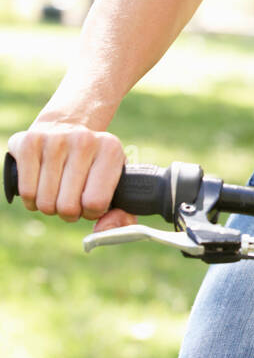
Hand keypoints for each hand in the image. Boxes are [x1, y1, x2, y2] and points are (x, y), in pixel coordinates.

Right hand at [6, 121, 137, 229]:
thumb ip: (122, 216)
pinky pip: (27, 192)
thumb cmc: (93, 165)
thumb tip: (102, 231)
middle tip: (71, 198)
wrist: (66, 126)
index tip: (90, 202)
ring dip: (50, 206)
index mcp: (110, 150)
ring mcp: (55, 139)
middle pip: (68, 207)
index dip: (91, 212)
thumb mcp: (116, 184)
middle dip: (69, 212)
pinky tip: (40, 186)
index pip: (96, 203)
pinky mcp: (29, 142)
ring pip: (45, 202)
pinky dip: (31, 199)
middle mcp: (84, 140)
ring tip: (57, 190)